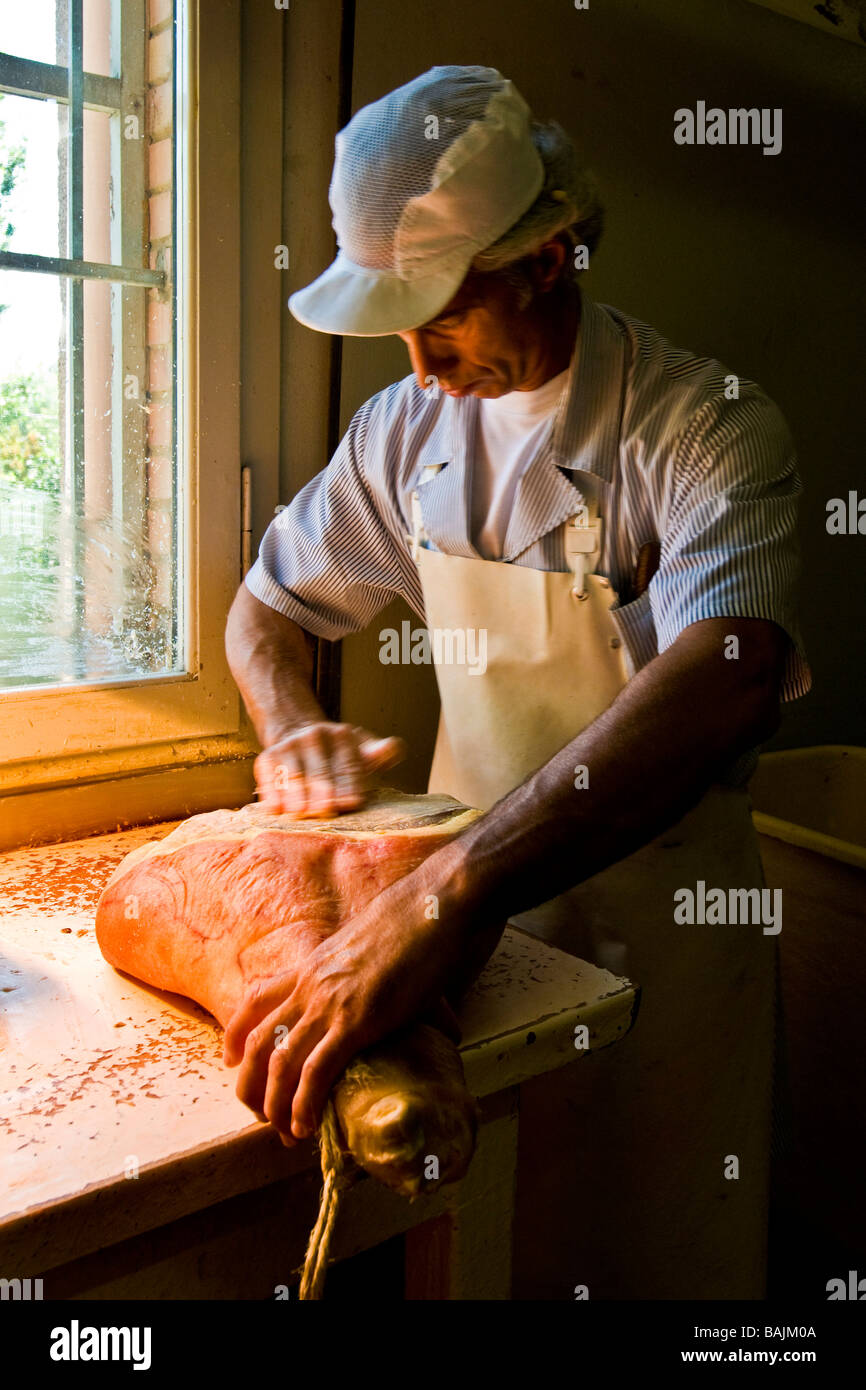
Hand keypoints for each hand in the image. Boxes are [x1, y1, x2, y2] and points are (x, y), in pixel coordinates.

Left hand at [222, 880, 462, 1142]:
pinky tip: (306, 1126)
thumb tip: (389, 986)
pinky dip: (305, 1104)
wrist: (435, 905)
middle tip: (262, 1115)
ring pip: (280, 1064)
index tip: (232, 1061)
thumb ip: (365, 968)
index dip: (236, 1035)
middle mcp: (310, 986)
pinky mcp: (357, 1021)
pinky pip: (316, 1071)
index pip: (253, 1000)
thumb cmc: (415, 918)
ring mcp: (330, 1003)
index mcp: (311, 965)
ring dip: (276, 1105)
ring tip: (284, 1133)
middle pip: (257, 1042)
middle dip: (251, 1086)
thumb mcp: (370, 943)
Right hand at [254, 722, 405, 817]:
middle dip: (323, 793)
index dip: (350, 786)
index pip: (348, 765)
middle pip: (320, 772)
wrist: (300, 738)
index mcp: (342, 736)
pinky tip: (275, 810)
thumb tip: (392, 747)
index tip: (352, 803)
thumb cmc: (338, 756)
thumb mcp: (362, 751)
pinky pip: (269, 777)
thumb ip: (380, 753)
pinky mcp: (267, 757)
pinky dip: (271, 793)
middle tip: (325, 811)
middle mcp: (314, 736)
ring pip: (293, 775)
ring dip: (296, 795)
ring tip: (300, 812)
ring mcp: (290, 746)